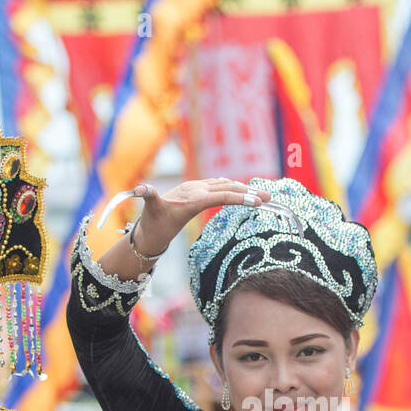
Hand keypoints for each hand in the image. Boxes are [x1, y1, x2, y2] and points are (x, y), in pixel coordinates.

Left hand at [126, 179, 271, 257]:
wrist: (148, 224)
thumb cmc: (153, 223)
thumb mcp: (151, 210)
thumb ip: (147, 196)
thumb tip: (140, 188)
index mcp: (193, 196)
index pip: (222, 194)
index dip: (241, 197)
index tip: (259, 202)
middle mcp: (197, 189)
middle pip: (228, 187)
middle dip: (249, 191)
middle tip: (270, 197)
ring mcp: (197, 189)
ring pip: (225, 185)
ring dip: (244, 189)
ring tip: (263, 195)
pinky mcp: (197, 192)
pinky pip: (219, 187)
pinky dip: (233, 188)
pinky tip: (242, 189)